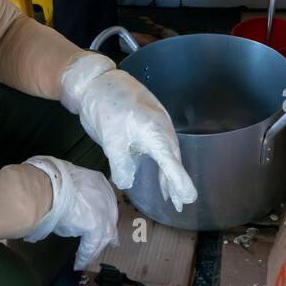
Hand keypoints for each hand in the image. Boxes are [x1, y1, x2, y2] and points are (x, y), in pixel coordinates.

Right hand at [23, 156, 118, 270]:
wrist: (48, 187)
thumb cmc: (50, 182)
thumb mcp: (68, 183)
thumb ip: (75, 194)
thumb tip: (70, 207)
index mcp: (98, 182)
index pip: (105, 202)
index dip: (104, 214)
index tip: (103, 223)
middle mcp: (105, 197)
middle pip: (109, 220)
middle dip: (106, 233)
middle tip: (105, 244)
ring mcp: (103, 213)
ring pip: (102, 236)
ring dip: (94, 248)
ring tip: (86, 258)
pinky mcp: (96, 227)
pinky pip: (90, 246)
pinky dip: (85, 255)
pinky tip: (79, 263)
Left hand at [71, 66, 197, 210]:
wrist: (96, 81)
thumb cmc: (105, 105)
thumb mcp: (110, 139)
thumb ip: (121, 164)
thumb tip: (127, 183)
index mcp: (155, 131)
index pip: (171, 162)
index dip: (179, 181)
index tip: (189, 197)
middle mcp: (160, 128)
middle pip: (173, 158)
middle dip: (177, 181)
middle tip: (182, 203)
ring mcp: (155, 124)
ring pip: (167, 153)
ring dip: (169, 174)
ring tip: (171, 196)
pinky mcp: (147, 123)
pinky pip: (159, 146)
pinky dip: (161, 162)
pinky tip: (157, 173)